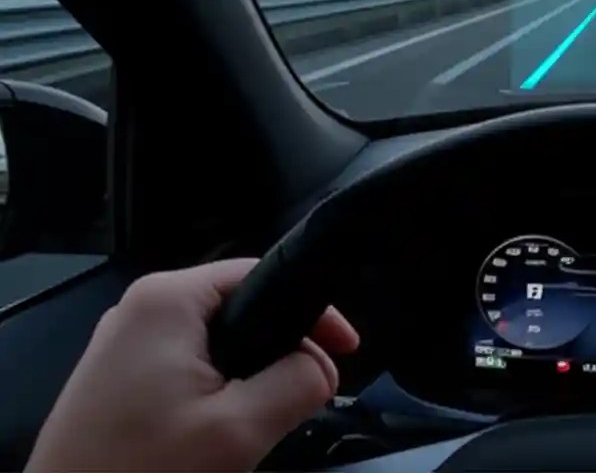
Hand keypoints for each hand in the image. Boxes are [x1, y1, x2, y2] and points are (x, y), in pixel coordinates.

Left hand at [26, 259, 359, 471]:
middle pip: (240, 308)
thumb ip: (298, 384)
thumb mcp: (239, 430)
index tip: (347, 352)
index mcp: (167, 299)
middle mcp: (141, 309)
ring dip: (249, 377)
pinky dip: (217, 392)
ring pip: (216, 343)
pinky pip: (187, 368)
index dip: (312, 310)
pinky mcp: (116, 381)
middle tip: (306, 397)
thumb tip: (323, 368)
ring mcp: (123, 345)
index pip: (261, 273)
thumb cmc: (146, 471)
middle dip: (280, 350)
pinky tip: (220, 433)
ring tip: (263, 421)